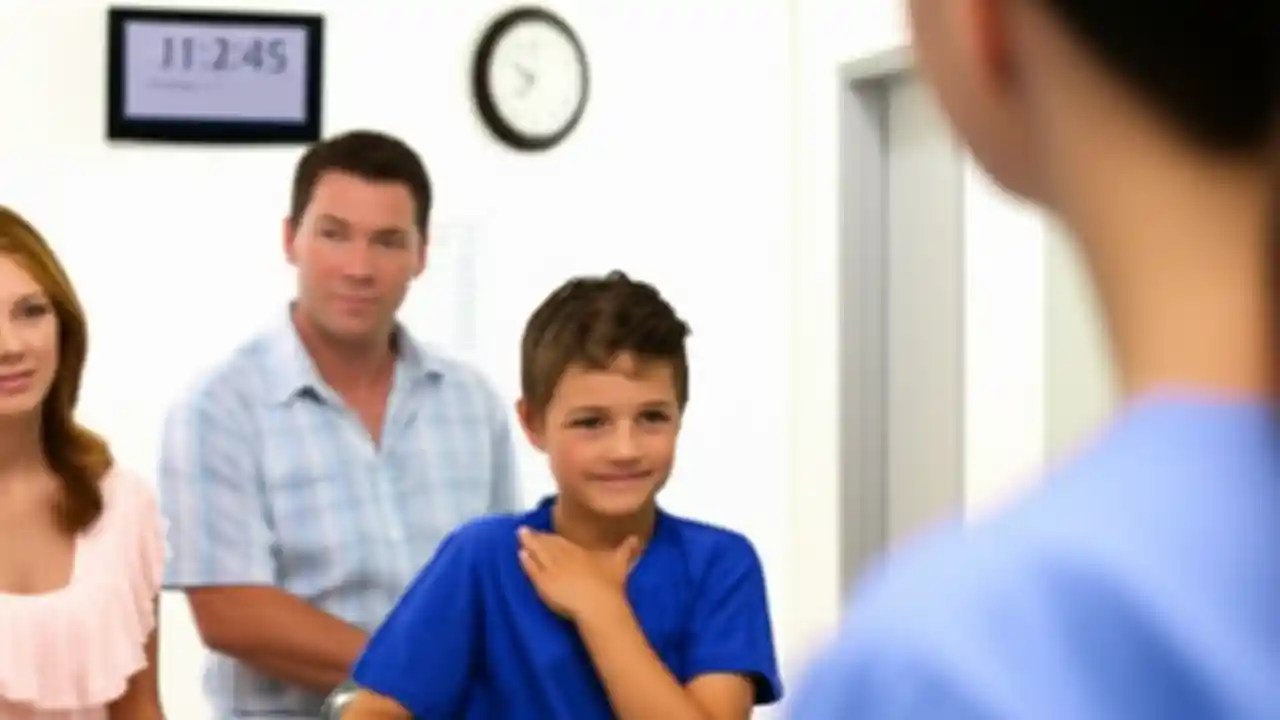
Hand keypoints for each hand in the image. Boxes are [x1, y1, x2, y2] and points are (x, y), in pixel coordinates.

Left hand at [517, 527, 640, 621]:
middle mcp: (562, 556)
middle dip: (535, 536)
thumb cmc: (609, 584)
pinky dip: (525, 562)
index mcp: (578, 551)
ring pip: (536, 553)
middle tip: (524, 530)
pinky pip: (531, 569)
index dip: (550, 537)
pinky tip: (520, 555)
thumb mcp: (619, 563)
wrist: (597, 604)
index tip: (542, 532)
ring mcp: (551, 569)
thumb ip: (627, 549)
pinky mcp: (543, 583)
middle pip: (546, 544)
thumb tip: (636, 538)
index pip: (560, 541)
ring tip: (520, 535)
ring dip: (528, 543)